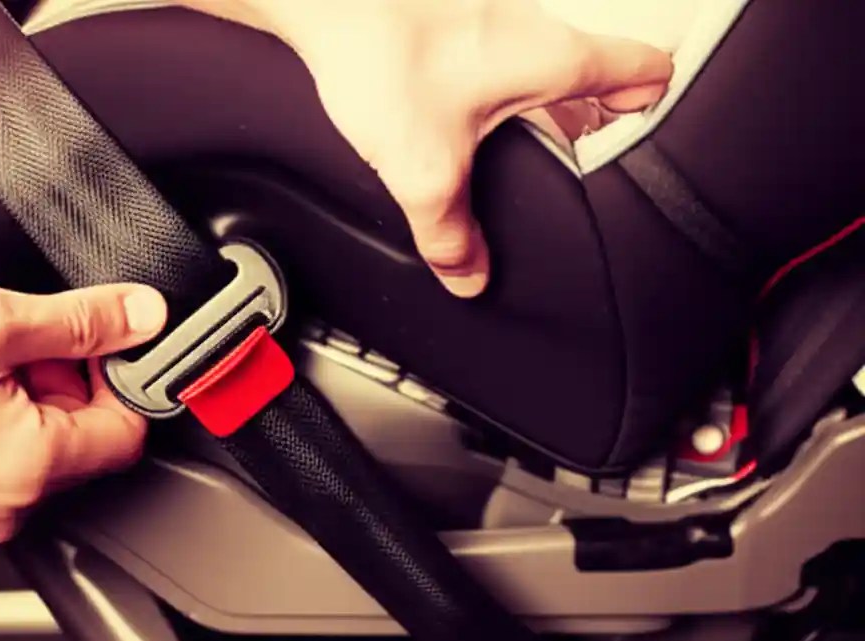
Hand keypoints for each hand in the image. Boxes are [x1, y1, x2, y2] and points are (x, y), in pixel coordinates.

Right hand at [0, 283, 166, 557]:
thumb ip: (75, 319)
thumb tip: (139, 315)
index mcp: (36, 464)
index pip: (130, 431)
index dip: (117, 377)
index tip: (85, 343)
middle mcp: (10, 509)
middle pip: (79, 443)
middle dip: (58, 387)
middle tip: (4, 346)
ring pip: (28, 457)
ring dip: (14, 408)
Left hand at [277, 0, 673, 295]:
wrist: (328, 1)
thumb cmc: (385, 57)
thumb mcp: (424, 170)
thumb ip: (450, 234)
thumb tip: (468, 275)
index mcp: (558, 59)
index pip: (650, 71)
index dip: (651, 112)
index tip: (629, 150)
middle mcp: (537, 28)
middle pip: (594, 76)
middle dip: (585, 124)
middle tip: (564, 166)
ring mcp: (496, 15)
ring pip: (541, 64)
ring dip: (533, 106)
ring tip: (504, 149)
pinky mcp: (456, 16)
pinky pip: (494, 54)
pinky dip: (488, 88)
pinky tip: (450, 118)